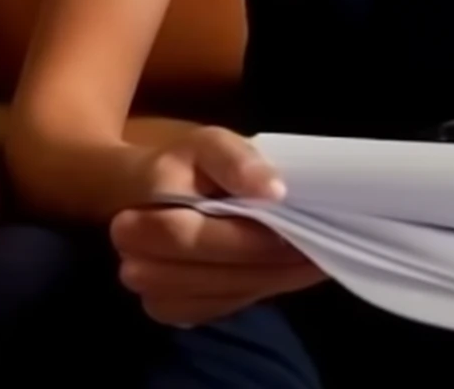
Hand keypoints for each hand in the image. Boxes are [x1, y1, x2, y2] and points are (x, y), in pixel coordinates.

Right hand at [111, 125, 326, 326]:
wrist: (147, 195)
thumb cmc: (186, 165)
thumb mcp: (210, 145)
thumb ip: (238, 162)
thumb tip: (274, 191)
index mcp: (145, 208)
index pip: (194, 236)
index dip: (247, 239)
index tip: (297, 231)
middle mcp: (137, 258)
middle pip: (211, 273)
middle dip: (267, 264)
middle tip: (316, 254)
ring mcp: (151, 290)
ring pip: (219, 296)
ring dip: (269, 282)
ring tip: (312, 264)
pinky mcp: (170, 308)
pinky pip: (220, 308)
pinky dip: (257, 292)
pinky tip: (285, 275)